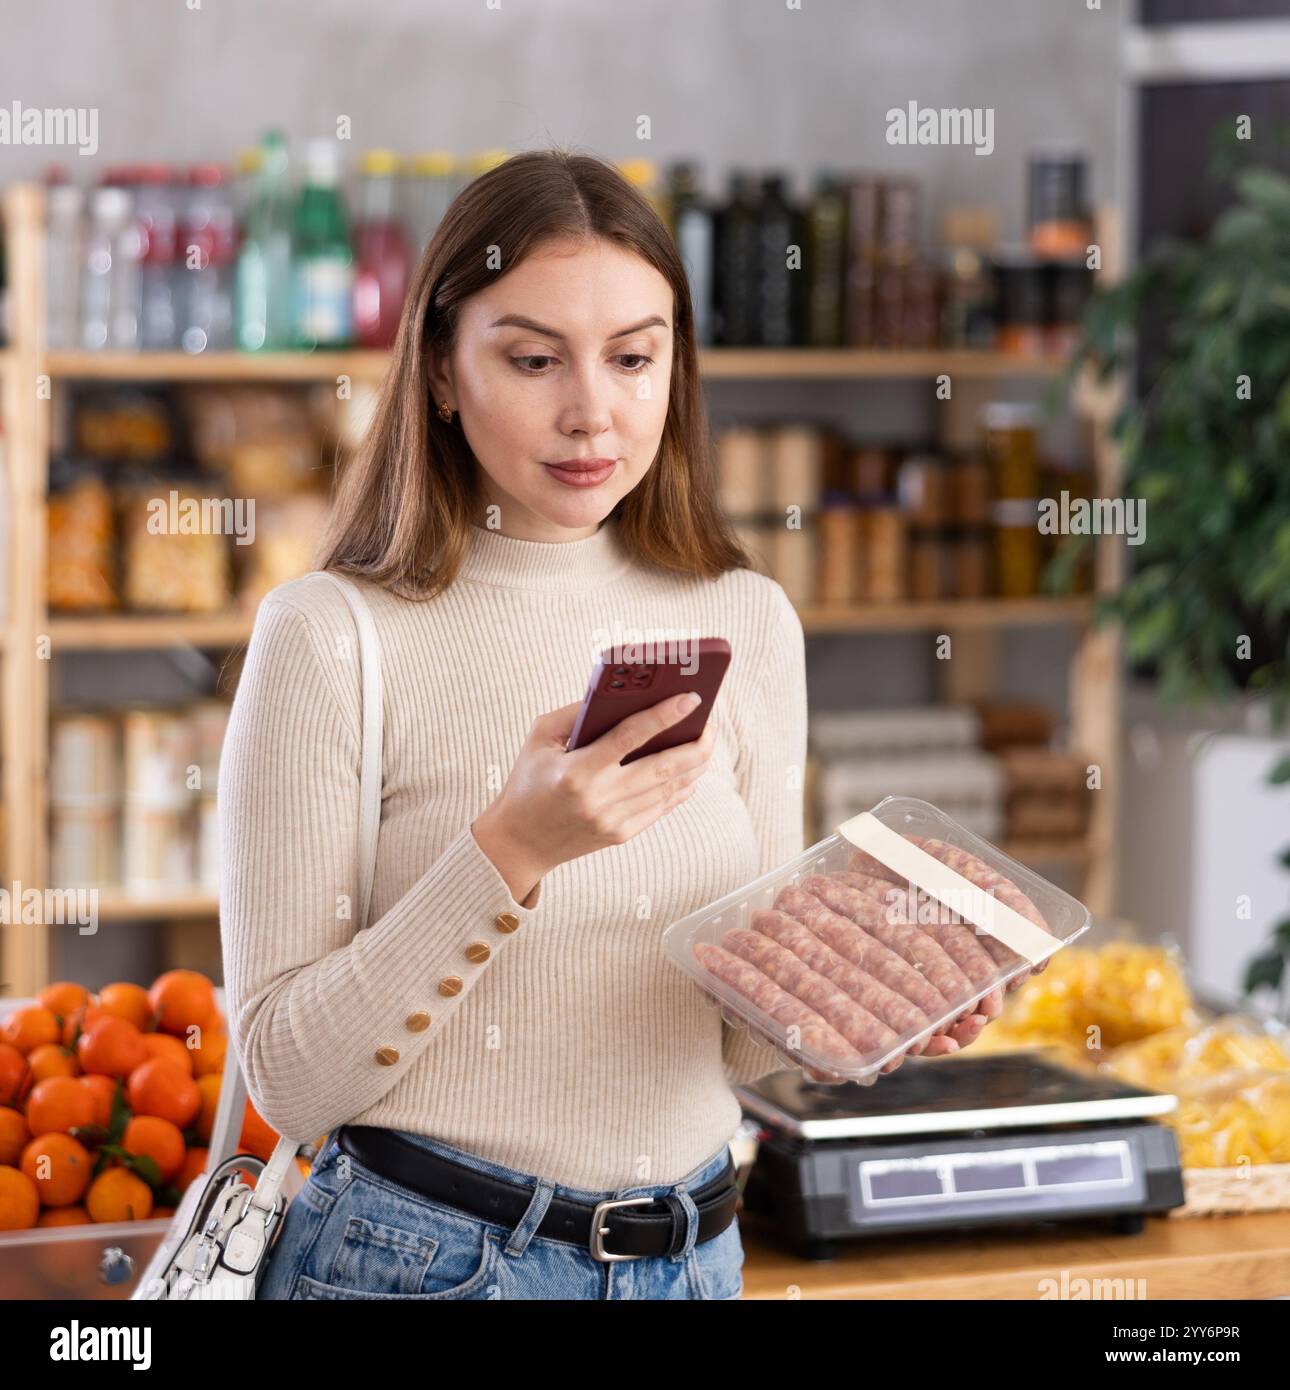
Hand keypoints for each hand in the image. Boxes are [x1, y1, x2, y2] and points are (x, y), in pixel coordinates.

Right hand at [472, 692, 716, 896]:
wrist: (519, 842)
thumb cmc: (528, 781)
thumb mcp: (540, 738)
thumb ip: (577, 712)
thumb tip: (623, 694)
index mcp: (576, 771)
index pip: (630, 736)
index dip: (664, 715)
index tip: (691, 698)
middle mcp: (599, 798)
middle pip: (663, 767)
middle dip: (696, 743)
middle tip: (710, 723)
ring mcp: (613, 820)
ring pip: (669, 788)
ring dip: (695, 764)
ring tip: (705, 742)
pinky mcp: (621, 835)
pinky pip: (662, 807)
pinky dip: (682, 786)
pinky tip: (691, 770)